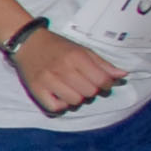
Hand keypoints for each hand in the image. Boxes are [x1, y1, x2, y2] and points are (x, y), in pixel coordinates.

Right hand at [10, 28, 130, 116]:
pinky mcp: (36, 89)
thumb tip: (123, 75)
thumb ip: (103, 64)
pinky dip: (60, 105)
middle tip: (84, 84)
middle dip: (91, 90)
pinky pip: (55, 108)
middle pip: (89, 92)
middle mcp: (62, 68)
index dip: (107, 84)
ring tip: (71, 89)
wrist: (28, 42)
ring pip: (74, 101)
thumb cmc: (58, 46)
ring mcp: (48, 80)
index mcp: (76, 57)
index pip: (102, 81)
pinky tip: (60, 96)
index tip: (102, 82)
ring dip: (76, 98)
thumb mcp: (82, 50)